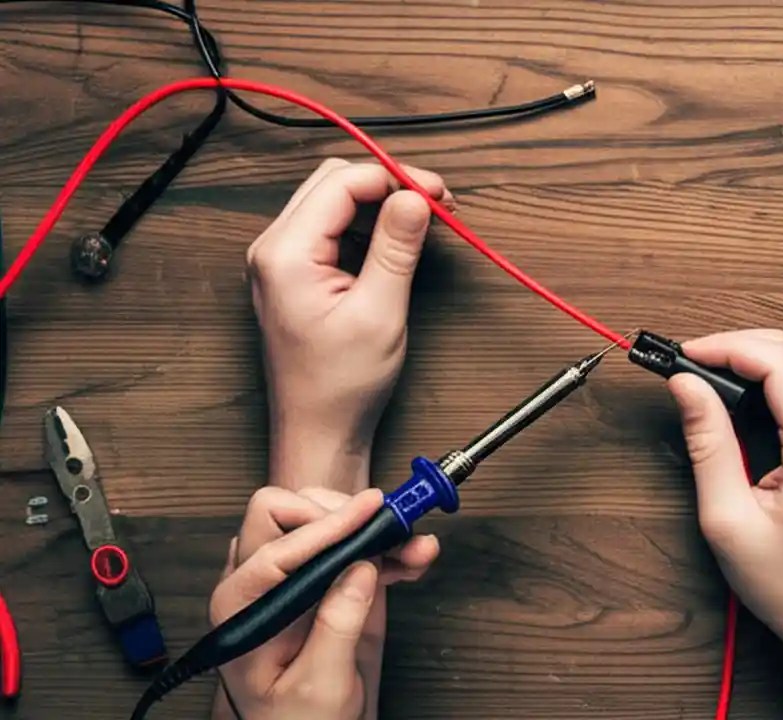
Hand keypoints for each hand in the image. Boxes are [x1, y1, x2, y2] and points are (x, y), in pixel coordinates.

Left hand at [210, 487, 438, 719]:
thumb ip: (337, 627)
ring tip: (413, 546)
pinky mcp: (324, 582)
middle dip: (335, 513)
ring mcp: (291, 579)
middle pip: (282, 515)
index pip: (275, 551)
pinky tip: (413, 558)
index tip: (369, 510)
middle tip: (382, 526)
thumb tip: (359, 568)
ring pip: (317, 521)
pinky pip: (350, 548)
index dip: (325, 527)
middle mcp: (258, 585)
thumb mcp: (320, 686)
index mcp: (242, 610)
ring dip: (368, 527)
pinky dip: (384, 547)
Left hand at [248, 158, 453, 488]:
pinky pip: (333, 229)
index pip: (342, 184)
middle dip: (388, 184)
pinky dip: (369, 226)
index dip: (394, 179)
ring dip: (381, 203)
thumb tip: (415, 197)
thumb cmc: (341, 385)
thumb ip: (396, 248)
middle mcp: (275, 249)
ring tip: (426, 220)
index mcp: (286, 254)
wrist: (318, 430)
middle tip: (437, 202)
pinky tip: (399, 240)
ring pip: (335, 202)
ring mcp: (282, 260)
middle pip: (334, 183)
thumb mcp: (379, 312)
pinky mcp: (297, 273)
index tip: (438, 193)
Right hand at [666, 327, 782, 718]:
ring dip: (765, 353)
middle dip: (740, 344)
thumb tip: (687, 387)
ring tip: (719, 376)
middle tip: (694, 365)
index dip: (726, 346)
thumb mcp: (729, 520)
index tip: (686, 356)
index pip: (780, 360)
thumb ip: (708, 444)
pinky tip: (750, 397)